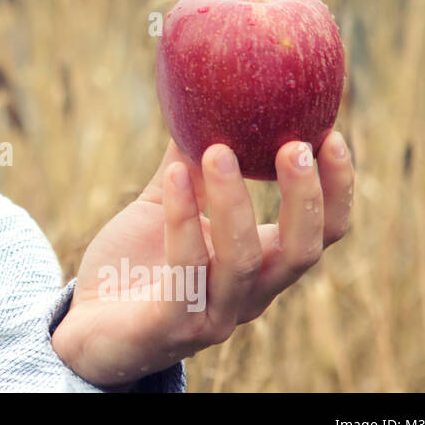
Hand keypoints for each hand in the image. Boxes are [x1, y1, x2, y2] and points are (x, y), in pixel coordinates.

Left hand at [50, 133, 353, 387]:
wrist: (86, 326)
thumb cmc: (133, 264)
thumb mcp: (164, 203)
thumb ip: (186, 162)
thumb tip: (201, 98)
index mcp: (261, 264)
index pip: (323, 232)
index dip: (337, 187)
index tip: (330, 132)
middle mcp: (249, 294)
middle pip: (302, 251)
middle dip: (306, 197)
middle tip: (293, 143)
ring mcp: (214, 314)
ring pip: (244, 260)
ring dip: (235, 202)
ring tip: (216, 149)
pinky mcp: (172, 326)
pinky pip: (185, 270)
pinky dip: (182, 219)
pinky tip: (172, 177)